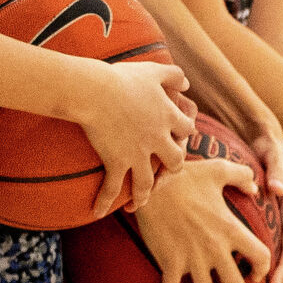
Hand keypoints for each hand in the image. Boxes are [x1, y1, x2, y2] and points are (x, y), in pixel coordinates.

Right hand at [78, 59, 194, 218]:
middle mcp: (157, 138)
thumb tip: (187, 83)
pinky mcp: (116, 161)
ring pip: (147, 182)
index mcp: (167, 116)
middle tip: (164, 173)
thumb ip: (173, 75)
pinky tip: (98, 212)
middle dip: (172, 169)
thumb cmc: (122, 77)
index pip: (187, 130)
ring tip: (138, 203)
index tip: (178, 136)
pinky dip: (104, 201)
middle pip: (175, 161)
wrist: (95, 91)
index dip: (185, 133)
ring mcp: (138, 153)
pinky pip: (112, 188)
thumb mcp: (153, 71)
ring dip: (144, 194)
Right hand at [133, 158, 272, 282]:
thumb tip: (258, 187)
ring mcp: (192, 258)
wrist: (151, 183)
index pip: (259, 256)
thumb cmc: (185, 175)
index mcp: (230, 228)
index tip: (256, 275)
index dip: (262, 268)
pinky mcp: (169, 262)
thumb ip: (242, 177)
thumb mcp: (218, 170)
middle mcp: (215, 248)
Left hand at [245, 125, 282, 282]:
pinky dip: (260, 277)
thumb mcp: (272, 154)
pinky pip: (267, 258)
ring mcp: (280, 230)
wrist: (265, 140)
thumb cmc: (268, 147)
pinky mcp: (269, 230)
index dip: (282, 269)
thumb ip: (276, 170)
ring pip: (278, 267)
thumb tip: (276, 189)